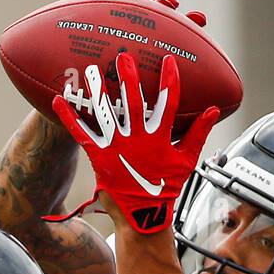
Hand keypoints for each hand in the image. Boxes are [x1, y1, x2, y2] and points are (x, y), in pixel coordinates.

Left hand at [48, 52, 219, 234]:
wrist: (142, 217)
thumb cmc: (165, 188)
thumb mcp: (186, 161)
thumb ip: (198, 134)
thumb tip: (214, 110)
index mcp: (159, 139)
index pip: (168, 104)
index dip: (169, 81)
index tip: (169, 60)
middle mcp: (138, 140)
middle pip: (133, 102)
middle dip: (129, 77)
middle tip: (123, 56)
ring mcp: (117, 148)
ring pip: (107, 113)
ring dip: (98, 91)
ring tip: (91, 69)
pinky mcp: (100, 157)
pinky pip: (82, 134)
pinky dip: (70, 116)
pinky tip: (59, 99)